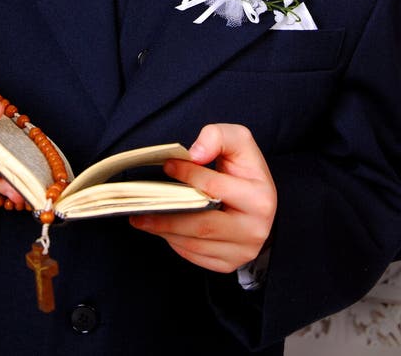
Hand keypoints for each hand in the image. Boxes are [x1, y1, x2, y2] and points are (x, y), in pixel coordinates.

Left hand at [129, 123, 275, 273]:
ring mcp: (243, 250)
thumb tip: (194, 154)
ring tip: (142, 217)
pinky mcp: (229, 263)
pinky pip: (195, 256)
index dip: (187, 174)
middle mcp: (255, 228)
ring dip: (165, 231)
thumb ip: (217, 137)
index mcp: (260, 197)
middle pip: (202, 224)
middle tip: (140, 204)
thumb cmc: (244, 170)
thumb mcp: (238, 141)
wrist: (260, 203)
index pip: (214, 187)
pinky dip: (175, 243)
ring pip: (196, 244)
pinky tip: (162, 229)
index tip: (166, 165)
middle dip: (167, 215)